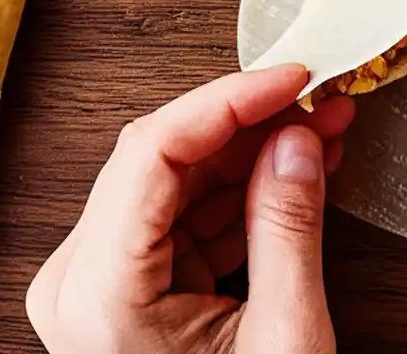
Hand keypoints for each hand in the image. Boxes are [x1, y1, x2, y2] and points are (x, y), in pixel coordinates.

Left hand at [27, 65, 350, 353]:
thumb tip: (298, 139)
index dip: (226, 100)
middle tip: (321, 95)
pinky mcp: (128, 284)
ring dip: (255, 150)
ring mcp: (99, 281)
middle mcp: (80, 279)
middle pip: (162, 159)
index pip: (150, 154)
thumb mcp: (285, 338)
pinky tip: (299, 165)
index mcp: (99, 296)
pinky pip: (187, 214)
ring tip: (326, 125)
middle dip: (251, 121)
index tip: (291, 77)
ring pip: (178, 180)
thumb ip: (289, 229)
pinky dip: (243, 189)